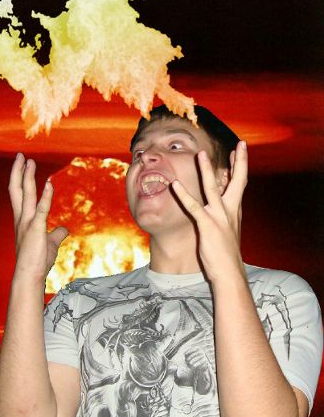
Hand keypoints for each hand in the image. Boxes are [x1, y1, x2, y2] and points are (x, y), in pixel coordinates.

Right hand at [9, 153, 67, 281]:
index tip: (22, 165)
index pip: (18, 195)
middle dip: (18, 172)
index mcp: (22, 221)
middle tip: (20, 155)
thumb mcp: (50, 244)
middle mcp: (21, 219)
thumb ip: (57, 234)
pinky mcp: (36, 229)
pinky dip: (45, 196)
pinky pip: (42, 209)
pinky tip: (49, 183)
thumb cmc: (37, 262)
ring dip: (27, 177)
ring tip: (29, 161)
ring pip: (25, 195)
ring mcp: (27, 224)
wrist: (29, 276)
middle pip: (16, 190)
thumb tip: (64, 229)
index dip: (19, 179)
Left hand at [171, 140, 247, 282]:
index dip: (240, 167)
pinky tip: (175, 184)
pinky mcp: (207, 225)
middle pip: (237, 181)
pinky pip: (193, 206)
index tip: (239, 152)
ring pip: (213, 188)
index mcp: (234, 212)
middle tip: (241, 144)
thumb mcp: (228, 234)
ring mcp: (219, 217)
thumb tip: (221, 213)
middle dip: (239, 161)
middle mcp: (230, 211)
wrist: (229, 272)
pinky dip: (183, 195)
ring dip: (206, 170)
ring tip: (201, 154)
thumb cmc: (226, 256)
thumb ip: (225, 220)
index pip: (240, 184)